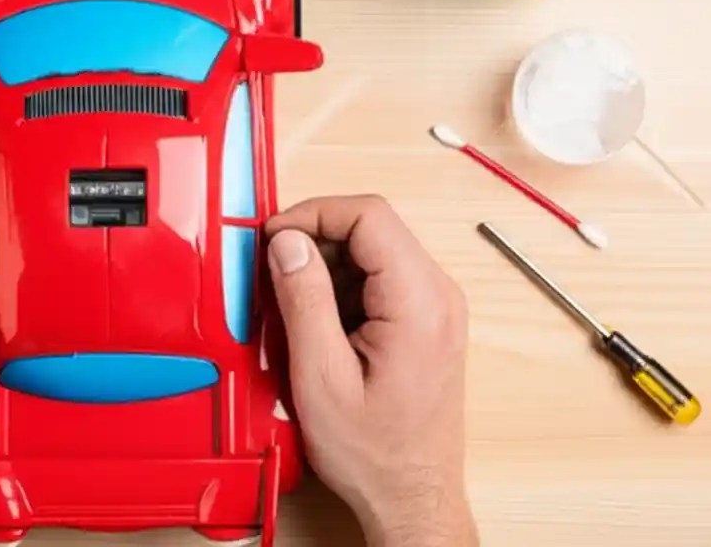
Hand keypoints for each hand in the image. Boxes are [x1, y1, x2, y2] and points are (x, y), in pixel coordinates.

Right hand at [266, 196, 476, 546]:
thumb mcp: (320, 377)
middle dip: (315, 239)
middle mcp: (439, 295)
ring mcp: (437, 307)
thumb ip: (303, 300)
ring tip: (291, 307)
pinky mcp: (426, 320)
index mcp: (419, 302)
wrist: (411, 496)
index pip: (369, 215)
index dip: (313, 213)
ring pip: (373, 250)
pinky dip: (341, 287)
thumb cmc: (374, 453)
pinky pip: (380, 278)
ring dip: (326, 265)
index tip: (272, 236)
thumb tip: (287, 242)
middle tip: (272, 270)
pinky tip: (317, 323)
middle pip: (372, 227)